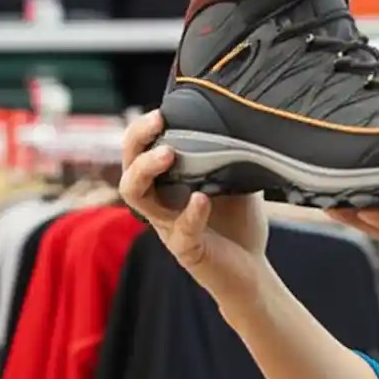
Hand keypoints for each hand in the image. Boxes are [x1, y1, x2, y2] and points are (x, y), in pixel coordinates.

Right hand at [118, 111, 271, 307]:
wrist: (251, 270)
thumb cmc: (237, 223)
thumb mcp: (236, 181)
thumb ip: (233, 156)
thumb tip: (246, 120)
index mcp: (167, 185)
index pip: (140, 153)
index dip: (142, 130)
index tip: (161, 109)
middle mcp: (159, 204)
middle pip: (128, 168)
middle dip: (136, 142)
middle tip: (156, 120)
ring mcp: (168, 227)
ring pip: (137, 197)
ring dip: (148, 171)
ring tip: (168, 153)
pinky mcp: (186, 250)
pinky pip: (180, 231)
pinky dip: (191, 213)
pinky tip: (201, 199)